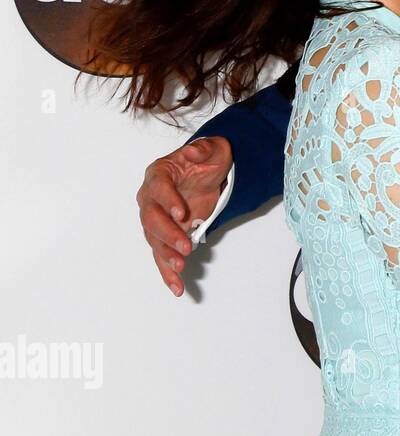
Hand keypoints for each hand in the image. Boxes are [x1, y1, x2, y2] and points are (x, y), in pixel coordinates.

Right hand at [136, 136, 231, 296]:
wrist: (209, 169)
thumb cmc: (207, 158)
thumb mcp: (212, 147)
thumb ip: (203, 149)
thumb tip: (193, 151)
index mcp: (159, 174)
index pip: (158, 187)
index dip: (168, 200)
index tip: (182, 212)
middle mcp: (151, 197)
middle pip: (152, 219)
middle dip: (167, 235)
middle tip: (186, 247)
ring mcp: (157, 218)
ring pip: (154, 241)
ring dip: (165, 256)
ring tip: (180, 269)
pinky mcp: (166, 234)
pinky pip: (162, 255)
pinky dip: (168, 272)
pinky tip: (177, 287)